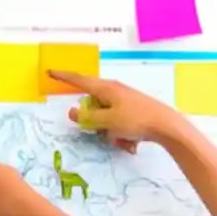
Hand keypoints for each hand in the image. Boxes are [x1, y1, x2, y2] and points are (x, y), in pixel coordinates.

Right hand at [49, 70, 183, 153]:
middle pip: (93, 106)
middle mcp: (114, 91)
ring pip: (105, 119)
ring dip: (110, 133)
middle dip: (96, 124)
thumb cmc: (135, 120)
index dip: (64, 77)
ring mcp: (124, 101)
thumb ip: (87, 117)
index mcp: (105, 88)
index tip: (50, 72)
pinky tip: (131, 143)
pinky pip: (118, 124)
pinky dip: (121, 135)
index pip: (79, 81)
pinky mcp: (132, 111)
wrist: (166, 126)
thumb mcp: (107, 121)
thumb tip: (71, 111)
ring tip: (123, 141)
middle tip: (105, 132)